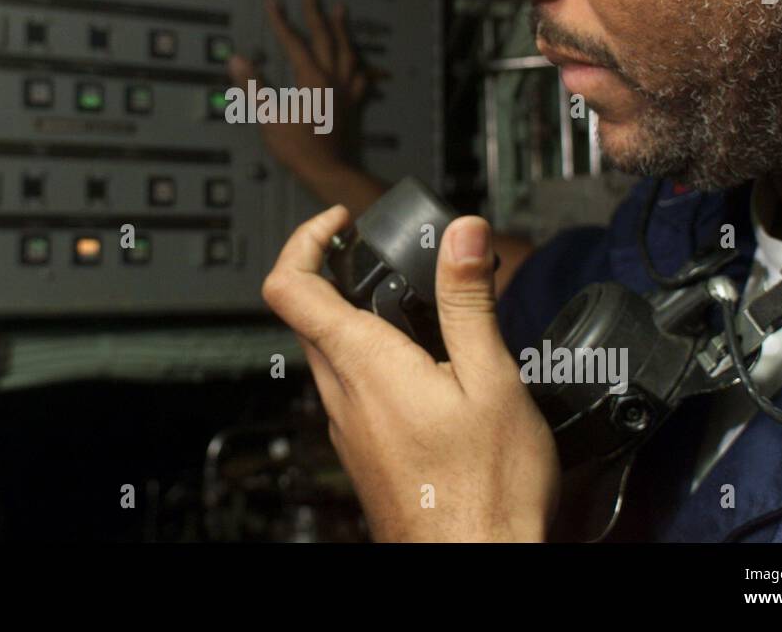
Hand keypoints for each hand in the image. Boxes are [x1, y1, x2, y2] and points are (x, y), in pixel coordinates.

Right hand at [229, 0, 367, 176]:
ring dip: (342, 29)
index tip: (272, 1)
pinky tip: (358, 60)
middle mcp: (332, 78)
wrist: (328, 171)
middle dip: (315, 12)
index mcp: (312, 78)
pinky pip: (360, 77)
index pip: (293, 41)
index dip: (281, 20)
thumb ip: (253, 87)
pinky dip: (359, 63)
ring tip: (340, 11)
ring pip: (347, 51)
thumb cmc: (297, 148)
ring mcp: (345, 90)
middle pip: (326, 37)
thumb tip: (237, 60)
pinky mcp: (352, 104)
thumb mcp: (269, 117)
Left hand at [262, 205, 559, 541]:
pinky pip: (352, 389)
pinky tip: (426, 371)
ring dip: (360, 319)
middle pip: (309, 314)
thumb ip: (469, 302)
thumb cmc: (484, 490)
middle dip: (340, 274)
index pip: (289, 284)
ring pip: (331, 353)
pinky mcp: (362, 450)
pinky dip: (375, 361)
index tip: (340, 221)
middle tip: (382, 256)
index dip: (305, 238)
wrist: (474, 560)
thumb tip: (462, 235)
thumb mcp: (492, 379)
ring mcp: (347, 425)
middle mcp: (342, 394)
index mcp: (363, 363)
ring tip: (416, 309)